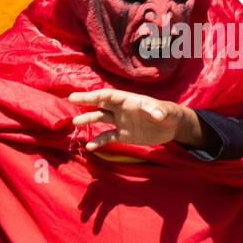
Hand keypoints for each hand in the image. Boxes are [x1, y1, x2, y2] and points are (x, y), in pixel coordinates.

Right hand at [67, 89, 202, 149]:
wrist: (172, 127)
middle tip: (71, 99)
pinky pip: (108, 137)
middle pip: (100, 104)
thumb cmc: (168, 114)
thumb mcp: (165, 111)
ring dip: (89, 120)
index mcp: (128, 100)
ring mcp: (121, 122)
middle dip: (86, 101)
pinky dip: (99, 141)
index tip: (78, 96)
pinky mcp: (124, 135)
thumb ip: (159, 110)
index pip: (108, 96)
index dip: (93, 95)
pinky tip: (89, 147)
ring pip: (101, 118)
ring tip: (76, 123)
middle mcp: (121, 109)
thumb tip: (157, 114)